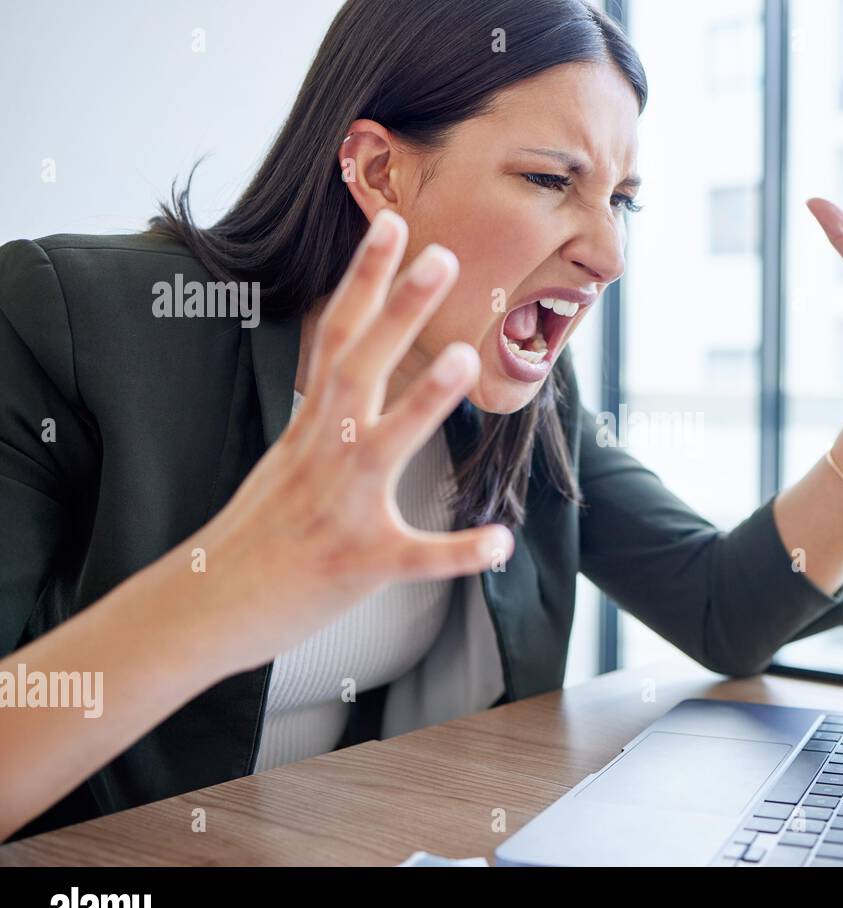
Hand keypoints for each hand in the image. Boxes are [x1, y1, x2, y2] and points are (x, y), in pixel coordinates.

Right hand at [186, 209, 512, 675]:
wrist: (202, 607)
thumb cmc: (257, 533)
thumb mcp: (288, 460)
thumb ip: (324, 419)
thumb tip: (350, 379)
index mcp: (311, 428)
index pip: (337, 337)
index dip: (365, 280)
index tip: (394, 225)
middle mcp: (322, 455)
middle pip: (360, 367)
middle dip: (400, 310)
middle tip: (443, 256)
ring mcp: (338, 508)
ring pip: (382, 444)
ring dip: (423, 400)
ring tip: (463, 356)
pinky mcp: (357, 564)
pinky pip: (413, 558)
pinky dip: (457, 552)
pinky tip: (499, 541)